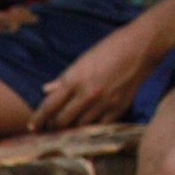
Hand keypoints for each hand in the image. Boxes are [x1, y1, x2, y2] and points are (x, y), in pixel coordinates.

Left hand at [29, 22, 159, 131]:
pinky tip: (88, 126)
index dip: (38, 119)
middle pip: (62, 121)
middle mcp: (87, 94)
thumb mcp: (83, 59)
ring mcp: (103, 103)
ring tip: (68, 128)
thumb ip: (64, 78)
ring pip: (79, 127)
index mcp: (75, 79)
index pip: (49, 105)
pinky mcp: (119, 108)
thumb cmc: (110, 48)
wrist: (142, 46)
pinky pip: (99, 126)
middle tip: (50, 128)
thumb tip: (46, 89)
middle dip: (53, 126)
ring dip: (71, 129)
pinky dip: (91, 128)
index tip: (32, 127)